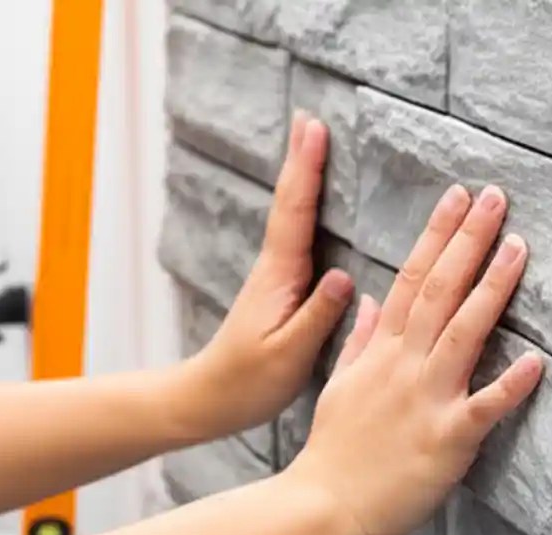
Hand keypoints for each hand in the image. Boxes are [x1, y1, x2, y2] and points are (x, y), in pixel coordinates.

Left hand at [175, 112, 353, 440]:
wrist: (208, 399)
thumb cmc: (246, 383)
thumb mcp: (287, 356)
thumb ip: (316, 317)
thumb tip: (344, 276)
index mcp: (278, 279)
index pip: (294, 214)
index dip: (306, 170)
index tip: (314, 130)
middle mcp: (275, 270)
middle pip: (290, 204)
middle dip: (301, 160)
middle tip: (309, 118)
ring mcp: (275, 278)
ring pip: (292, 216)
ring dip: (302, 178)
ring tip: (312, 145)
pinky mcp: (280, 290)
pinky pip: (297, 237)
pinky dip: (304, 209)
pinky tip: (312, 204)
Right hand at [289, 184, 543, 534]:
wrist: (323, 506)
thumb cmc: (335, 450)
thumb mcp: (340, 384)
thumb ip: (360, 339)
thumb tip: (370, 297)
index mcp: (383, 351)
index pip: (413, 279)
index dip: (438, 235)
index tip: (459, 198)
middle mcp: (406, 365)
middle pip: (441, 291)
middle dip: (469, 240)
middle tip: (496, 198)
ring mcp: (427, 399)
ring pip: (465, 333)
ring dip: (493, 288)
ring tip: (519, 248)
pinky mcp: (448, 439)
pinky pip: (484, 408)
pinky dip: (510, 385)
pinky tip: (538, 360)